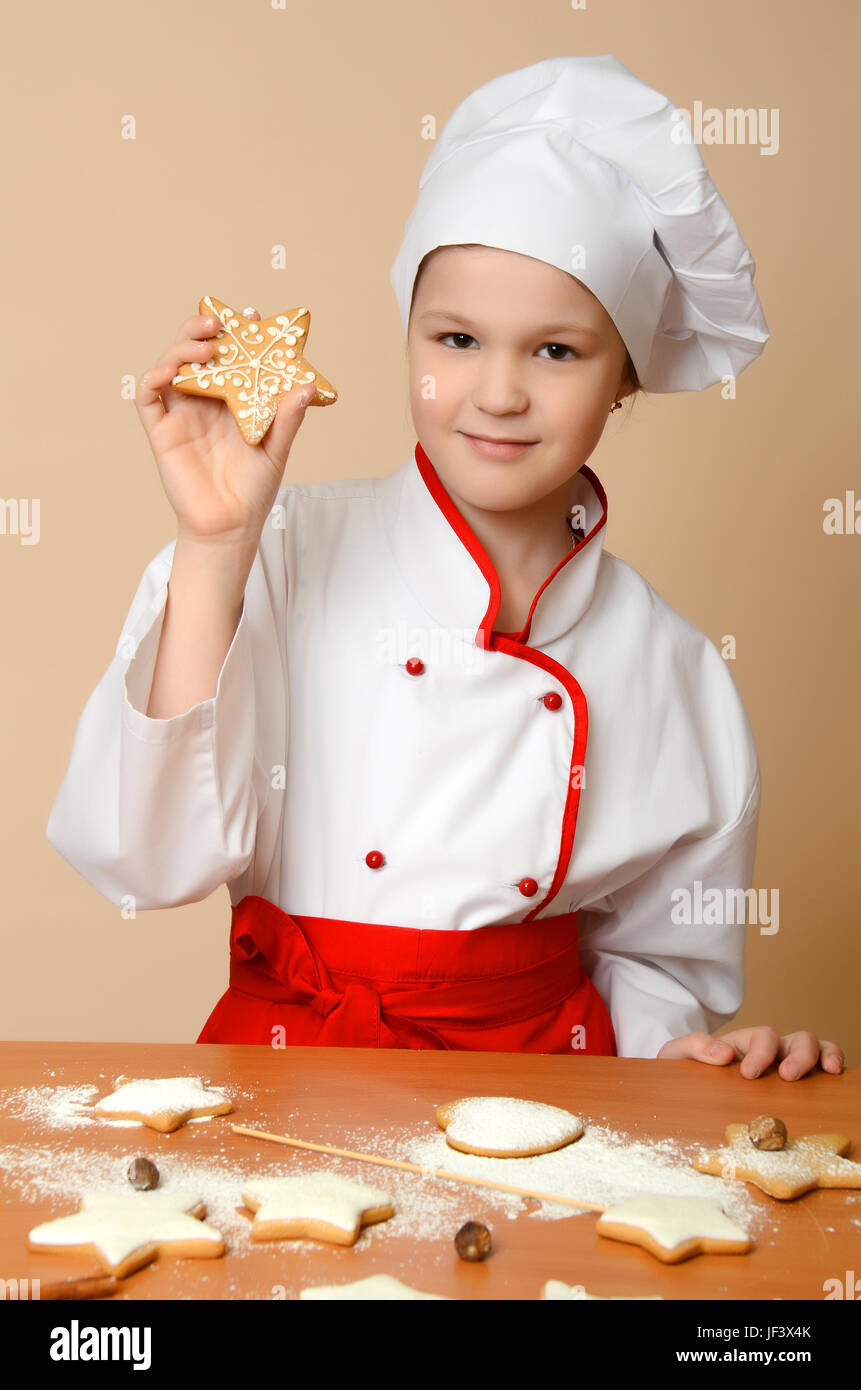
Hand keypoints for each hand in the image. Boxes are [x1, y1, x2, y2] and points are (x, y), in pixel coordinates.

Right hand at [135, 306, 315, 545]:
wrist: (231, 525)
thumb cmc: (255, 488)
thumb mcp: (277, 449)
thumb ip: (288, 418)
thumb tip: (307, 387)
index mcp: (232, 398)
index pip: (231, 355)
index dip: (237, 331)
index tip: (252, 314)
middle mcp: (204, 401)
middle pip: (196, 352)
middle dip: (203, 330)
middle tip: (218, 323)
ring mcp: (181, 414)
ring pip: (171, 366)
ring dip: (181, 348)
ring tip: (203, 347)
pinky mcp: (161, 433)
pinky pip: (148, 399)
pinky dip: (152, 380)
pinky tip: (166, 372)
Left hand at [657, 1027, 844, 1078]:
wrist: (680, 1091)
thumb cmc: (683, 1070)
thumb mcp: (677, 1054)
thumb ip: (695, 1046)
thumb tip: (724, 1053)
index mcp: (743, 1043)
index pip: (761, 1037)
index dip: (760, 1053)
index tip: (749, 1074)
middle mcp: (769, 1052)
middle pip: (796, 1039)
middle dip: (798, 1055)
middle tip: (788, 1075)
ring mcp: (785, 1066)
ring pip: (813, 1048)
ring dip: (822, 1056)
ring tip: (828, 1071)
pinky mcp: (795, 1085)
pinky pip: (820, 1069)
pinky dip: (831, 1065)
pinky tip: (834, 1077)